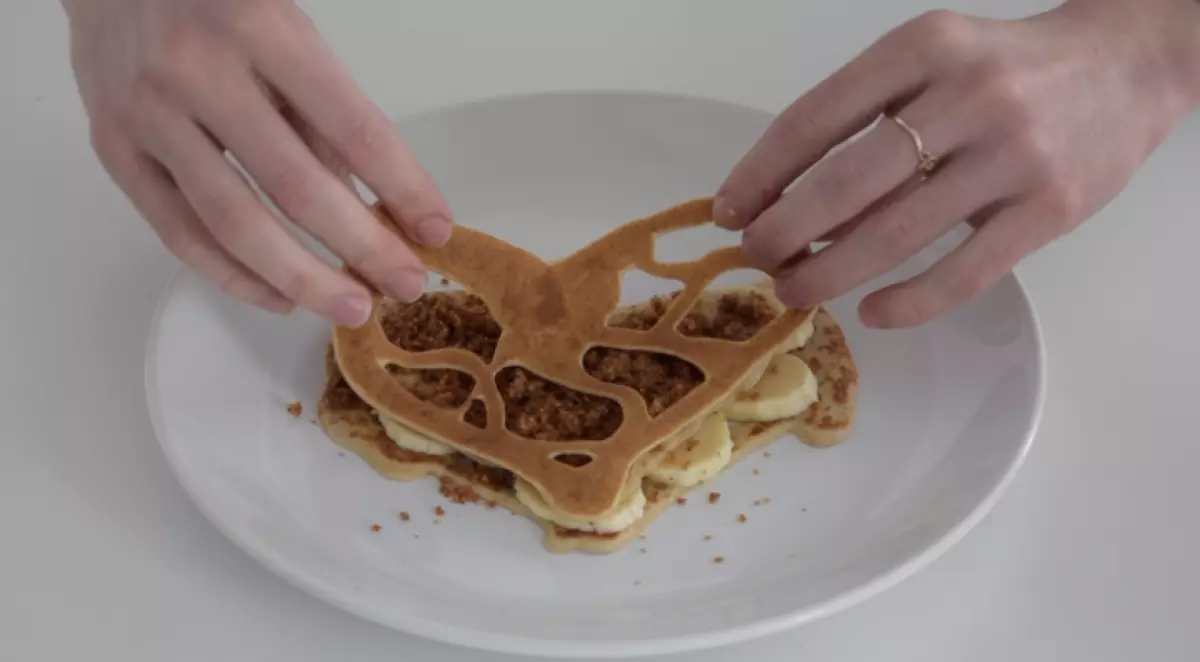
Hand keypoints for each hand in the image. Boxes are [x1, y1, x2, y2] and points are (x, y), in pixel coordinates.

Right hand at [63, 0, 450, 326]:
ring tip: (352, 307)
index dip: (402, 188)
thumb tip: (381, 206)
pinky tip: (280, 297)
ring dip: (303, 279)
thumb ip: (327, 115)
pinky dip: (234, 276)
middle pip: (297, 187)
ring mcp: (148, 114)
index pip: (353, 128)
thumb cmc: (218, 4)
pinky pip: (179, 234)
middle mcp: (198, 72)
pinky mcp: (114, 150)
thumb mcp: (290, 34)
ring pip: (235, 224)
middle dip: (363, 247)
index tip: (436, 230)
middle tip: (406, 285)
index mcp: (262, 30)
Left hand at [715, 0, 1199, 327]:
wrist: (1125, 66)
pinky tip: (872, 312)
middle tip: (756, 257)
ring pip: (897, 233)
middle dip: (784, 229)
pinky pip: (963, 273)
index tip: (727, 211)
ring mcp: (1013, 156)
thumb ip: (867, 118)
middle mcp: (968, 95)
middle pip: (848, 181)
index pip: (815, 118)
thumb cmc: (1004, 70)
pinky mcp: (1050, 210)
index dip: (760, 174)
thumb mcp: (931, 63)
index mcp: (922, 48)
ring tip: (794, 288)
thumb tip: (786, 200)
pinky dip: (908, 302)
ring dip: (830, 272)